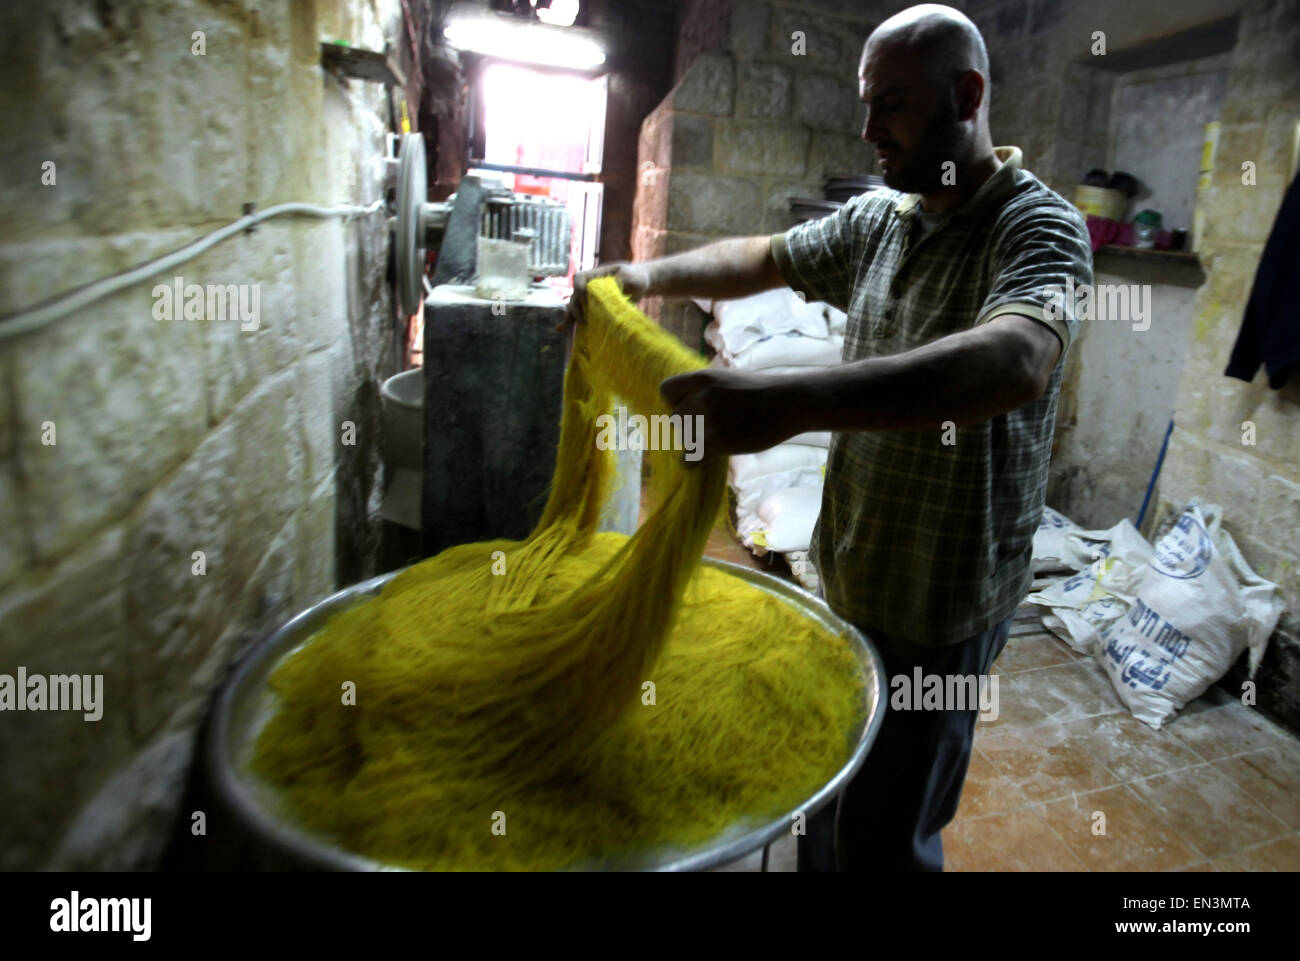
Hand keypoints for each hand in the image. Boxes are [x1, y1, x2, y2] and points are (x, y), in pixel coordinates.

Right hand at [559, 262, 650, 332]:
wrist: (640, 284)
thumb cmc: (635, 276)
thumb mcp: (629, 276)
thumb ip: (619, 280)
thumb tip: (609, 290)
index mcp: (595, 275)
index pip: (579, 279)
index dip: (580, 290)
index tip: (587, 301)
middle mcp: (589, 286)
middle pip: (575, 295)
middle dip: (575, 308)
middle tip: (582, 321)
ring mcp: (590, 297)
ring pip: (575, 306)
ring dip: (570, 317)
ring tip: (567, 329)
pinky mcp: (594, 308)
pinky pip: (582, 314)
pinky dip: (574, 322)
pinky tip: (567, 330)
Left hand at [659, 368, 795, 461]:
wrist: (787, 403)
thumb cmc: (760, 391)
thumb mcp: (726, 379)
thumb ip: (704, 390)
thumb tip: (681, 404)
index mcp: (702, 378)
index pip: (666, 390)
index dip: (675, 401)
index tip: (689, 408)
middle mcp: (701, 397)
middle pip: (675, 418)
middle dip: (689, 425)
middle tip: (710, 428)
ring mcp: (709, 420)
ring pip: (684, 438)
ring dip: (696, 442)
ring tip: (718, 439)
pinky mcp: (718, 442)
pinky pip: (689, 458)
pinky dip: (691, 462)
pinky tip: (700, 460)